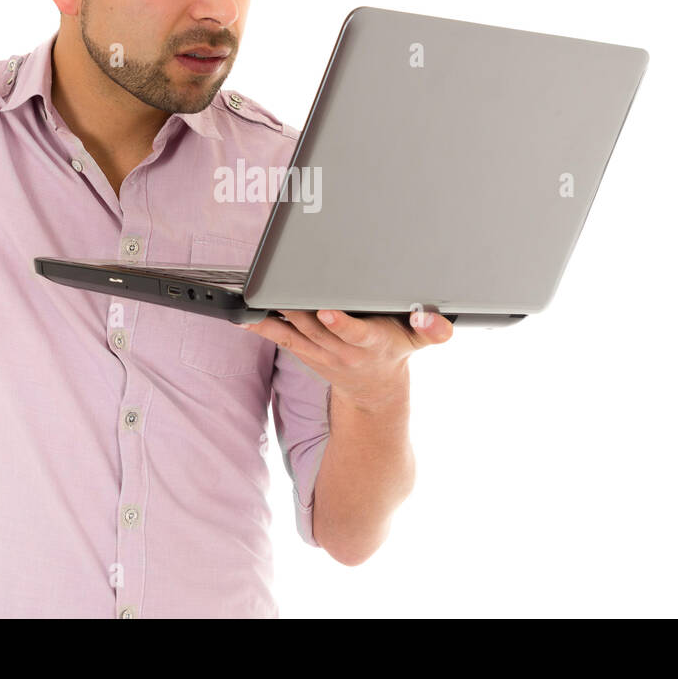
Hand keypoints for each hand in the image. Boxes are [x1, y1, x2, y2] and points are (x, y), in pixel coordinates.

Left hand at [240, 309, 453, 409]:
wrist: (374, 390)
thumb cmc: (394, 352)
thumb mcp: (420, 342)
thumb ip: (434, 330)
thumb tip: (434, 318)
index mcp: (371, 343)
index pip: (355, 333)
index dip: (340, 323)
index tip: (326, 311)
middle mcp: (342, 351)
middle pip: (317, 328)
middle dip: (300, 309)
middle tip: (282, 288)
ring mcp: (320, 353)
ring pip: (295, 332)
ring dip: (276, 315)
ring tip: (258, 297)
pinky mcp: (304, 352)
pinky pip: (280, 337)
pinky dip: (261, 325)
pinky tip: (243, 314)